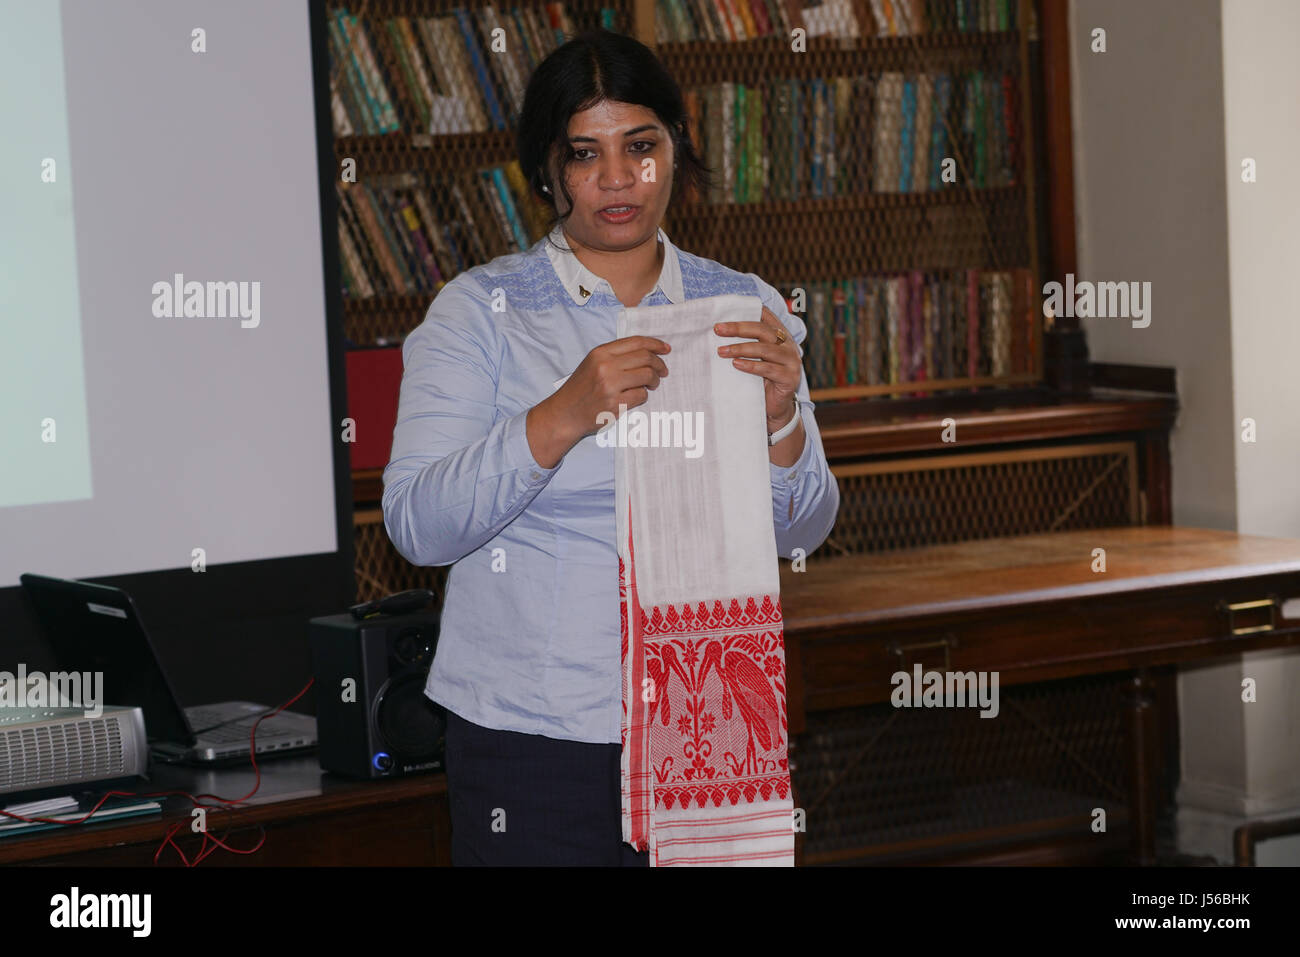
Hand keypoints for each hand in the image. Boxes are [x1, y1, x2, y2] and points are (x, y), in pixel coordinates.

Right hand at [549, 334, 671, 442]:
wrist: (565, 413)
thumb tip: (648, 352)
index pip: (636, 342)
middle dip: (659, 364)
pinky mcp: (615, 404)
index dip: (655, 344)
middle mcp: (605, 366)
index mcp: (601, 353)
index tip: (666, 349)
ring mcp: (610, 386)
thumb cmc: (581, 388)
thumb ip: (616, 355)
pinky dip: (643, 395)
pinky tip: (636, 396)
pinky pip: (641, 395)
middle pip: (645, 358)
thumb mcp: (593, 363)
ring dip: (654, 381)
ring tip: (651, 385)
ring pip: (647, 376)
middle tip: (662, 372)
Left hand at [714, 307, 799, 427]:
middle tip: (718, 329)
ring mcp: (792, 361)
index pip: (766, 317)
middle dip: (738, 328)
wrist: (775, 408)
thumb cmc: (761, 380)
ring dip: (740, 348)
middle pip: (763, 330)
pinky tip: (736, 364)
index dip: (749, 310)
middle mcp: (788, 345)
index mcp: (781, 336)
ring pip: (764, 349)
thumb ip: (746, 344)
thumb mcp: (755, 359)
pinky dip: (751, 366)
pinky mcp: (790, 377)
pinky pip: (768, 369)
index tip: (727, 311)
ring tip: (721, 351)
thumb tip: (720, 331)